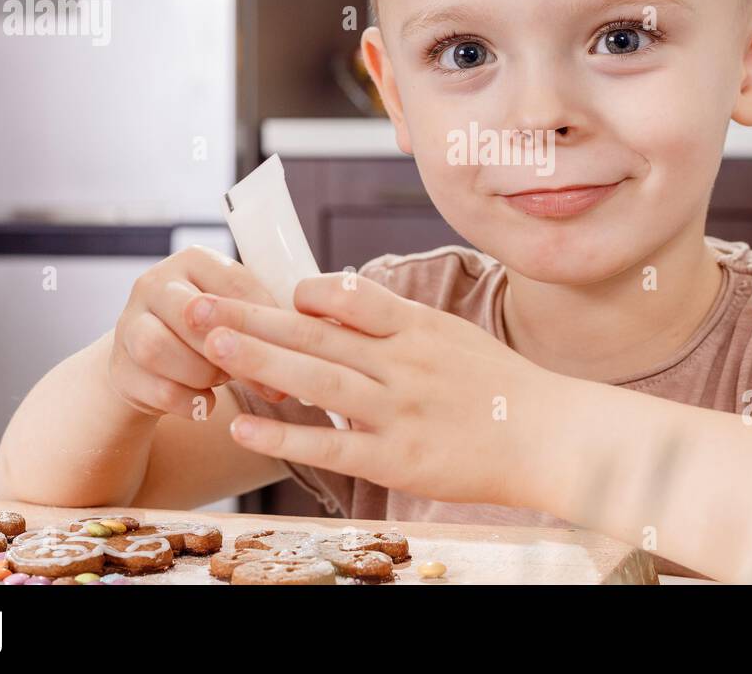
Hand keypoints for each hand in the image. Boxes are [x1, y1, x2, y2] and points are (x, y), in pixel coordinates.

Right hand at [106, 245, 286, 418]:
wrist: (154, 362)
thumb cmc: (212, 331)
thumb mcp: (237, 313)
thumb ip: (268, 321)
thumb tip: (312, 350)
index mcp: (194, 260)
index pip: (233, 283)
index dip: (264, 319)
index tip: (290, 346)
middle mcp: (155, 283)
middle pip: (190, 313)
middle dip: (229, 349)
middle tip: (256, 370)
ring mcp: (129, 323)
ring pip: (159, 348)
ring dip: (202, 373)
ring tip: (222, 380)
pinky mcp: (119, 368)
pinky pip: (156, 389)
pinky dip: (190, 403)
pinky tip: (206, 403)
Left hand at [182, 273, 568, 507]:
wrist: (552, 437)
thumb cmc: (506, 389)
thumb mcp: (456, 339)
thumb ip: (402, 327)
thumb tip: (347, 309)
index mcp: (419, 327)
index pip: (349, 296)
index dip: (303, 293)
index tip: (272, 295)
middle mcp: (404, 362)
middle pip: (314, 332)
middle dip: (251, 316)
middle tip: (198, 304)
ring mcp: (399, 410)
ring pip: (315, 379)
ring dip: (257, 361)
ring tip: (207, 347)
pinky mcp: (397, 458)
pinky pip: (330, 443)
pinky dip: (284, 434)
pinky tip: (245, 424)